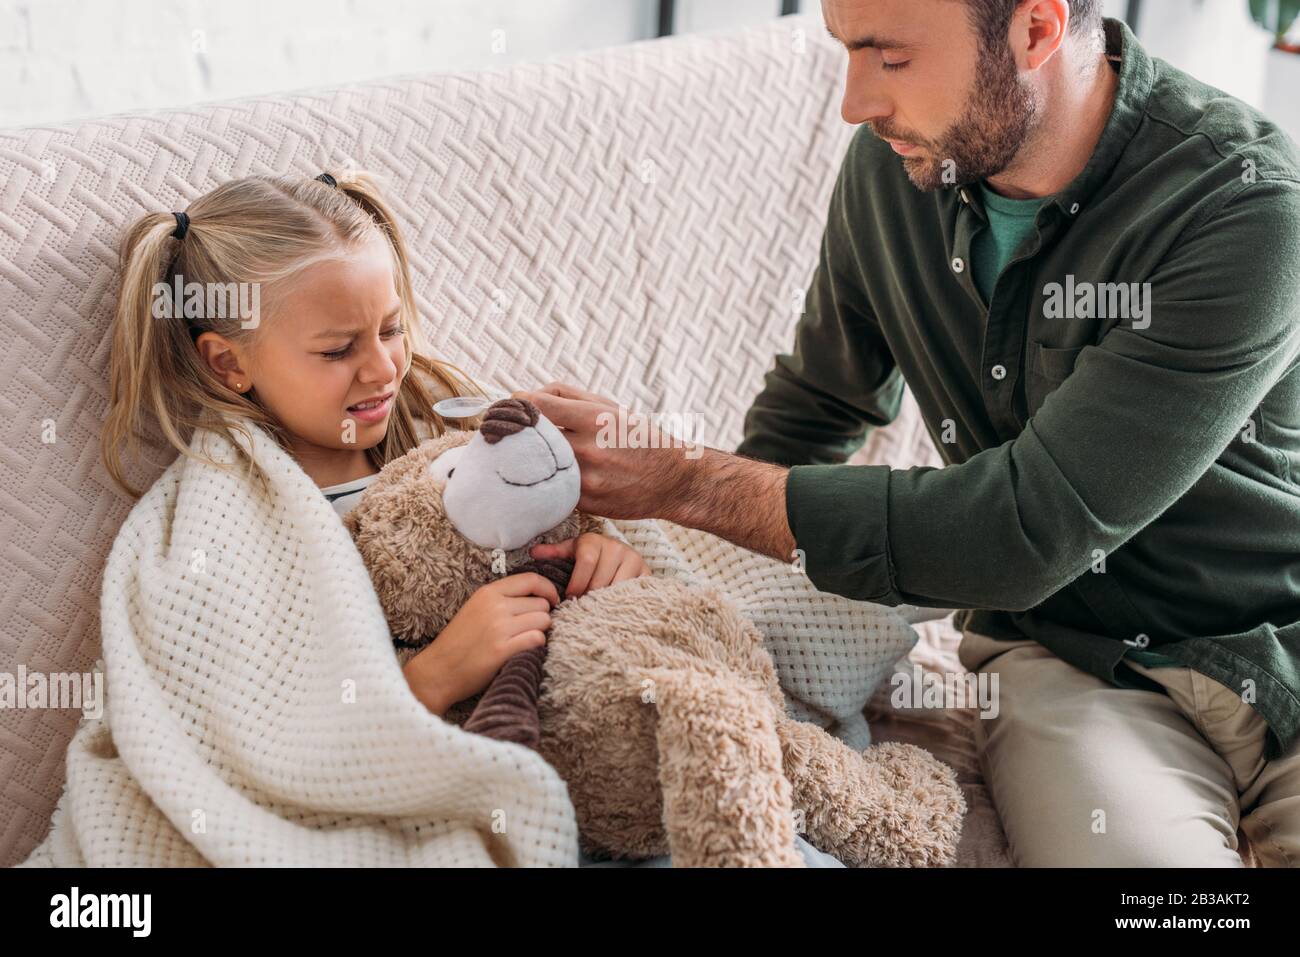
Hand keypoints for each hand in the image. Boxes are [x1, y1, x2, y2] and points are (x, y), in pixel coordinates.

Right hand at [402, 572, 559, 715]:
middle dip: (542, 617)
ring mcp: (499, 628)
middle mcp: (495, 606)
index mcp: (488, 592)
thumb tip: (538, 598)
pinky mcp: (502, 650)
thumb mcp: (476, 608)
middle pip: (542, 604)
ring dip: (541, 632)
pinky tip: (524, 650)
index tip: (552, 601)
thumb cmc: (459, 641)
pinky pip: (537, 639)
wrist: (438, 670)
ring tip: (525, 641)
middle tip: (531, 629)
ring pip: (543, 621)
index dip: (548, 589)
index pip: (531, 579)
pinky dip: (536, 645)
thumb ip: (502, 600)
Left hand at [510, 382, 699, 521]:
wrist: (672, 480)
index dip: (518, 404)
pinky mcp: (585, 503)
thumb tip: (523, 397)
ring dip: (526, 458)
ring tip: (522, 451)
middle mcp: (589, 449)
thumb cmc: (637, 437)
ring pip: (537, 467)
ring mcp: (586, 480)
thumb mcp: (610, 406)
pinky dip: (543, 480)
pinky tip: (543, 474)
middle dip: (516, 431)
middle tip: (507, 428)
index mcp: (595, 419)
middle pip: (531, 437)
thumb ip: (565, 395)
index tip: (514, 406)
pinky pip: (551, 488)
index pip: (538, 406)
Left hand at [530, 532, 650, 598]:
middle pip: (601, 579)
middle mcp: (616, 547)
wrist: (620, 554)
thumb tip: (533, 552)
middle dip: (589, 597)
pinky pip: (633, 592)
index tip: (570, 598)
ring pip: (617, 588)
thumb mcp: (571, 551)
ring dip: (605, 602)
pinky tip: (613, 609)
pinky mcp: (646, 572)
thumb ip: (553, 553)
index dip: (577, 583)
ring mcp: (634, 559)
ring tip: (595, 611)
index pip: (586, 562)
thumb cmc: (590, 555)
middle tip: (581, 609)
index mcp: (595, 541)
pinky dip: (622, 602)